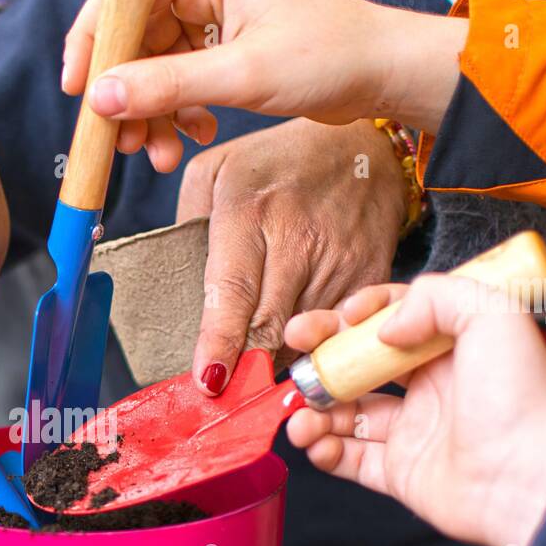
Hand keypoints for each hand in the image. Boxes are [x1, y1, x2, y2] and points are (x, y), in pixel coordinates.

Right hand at [62, 0, 465, 167]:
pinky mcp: (226, 45)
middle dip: (127, 95)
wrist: (384, 74)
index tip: (80, 89)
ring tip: (160, 156)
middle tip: (123, 143)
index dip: (95, 41)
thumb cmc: (331, 55)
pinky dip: (179, 111)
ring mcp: (214, 15)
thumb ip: (167, 84)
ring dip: (152, 114)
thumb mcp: (242, 73)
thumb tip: (102, 98)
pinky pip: (180, 78)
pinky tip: (195, 134)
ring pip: (155, 64)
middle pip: (136, 37)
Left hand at [180, 119, 404, 394]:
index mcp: (251, 211)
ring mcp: (340, 263)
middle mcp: (299, 239)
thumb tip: (176, 282)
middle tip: (222, 397)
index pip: (233, 290)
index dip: (220, 340)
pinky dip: (313, 350)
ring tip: (253, 381)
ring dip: (276, 364)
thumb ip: (187, 222)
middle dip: (244, 368)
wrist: (369, 148)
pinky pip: (336, 333)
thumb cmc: (280, 162)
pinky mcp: (369, 279)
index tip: (208, 380)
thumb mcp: (217, 170)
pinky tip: (293, 354)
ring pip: (303, 338)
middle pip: (269, 327)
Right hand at [284, 276, 545, 545]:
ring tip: (299, 416)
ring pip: (349, 415)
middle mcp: (430, 388)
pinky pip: (352, 460)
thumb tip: (385, 327)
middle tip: (296, 354)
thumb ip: (436, 297)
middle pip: (361, 366)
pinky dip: (325, 452)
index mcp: (451, 349)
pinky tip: (314, 442)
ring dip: (315, 411)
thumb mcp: (493, 316)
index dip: (361, 315)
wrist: (531, 477)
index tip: (340, 317)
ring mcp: (414, 433)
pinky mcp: (403, 475)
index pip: (393, 321)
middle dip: (323, 359)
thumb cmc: (521, 397)